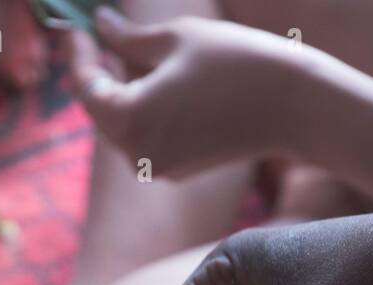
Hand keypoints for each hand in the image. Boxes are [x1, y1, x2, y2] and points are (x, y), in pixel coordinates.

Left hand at [68, 9, 305, 177]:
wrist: (296, 108)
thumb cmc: (237, 64)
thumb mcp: (176, 38)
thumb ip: (128, 36)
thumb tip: (101, 25)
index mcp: (129, 120)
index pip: (85, 85)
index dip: (77, 52)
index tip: (75, 26)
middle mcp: (136, 155)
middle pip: (101, 109)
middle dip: (100, 71)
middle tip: (102, 33)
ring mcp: (158, 168)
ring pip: (125, 124)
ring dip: (125, 89)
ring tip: (140, 51)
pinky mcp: (179, 171)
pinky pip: (148, 136)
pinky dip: (147, 109)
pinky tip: (164, 81)